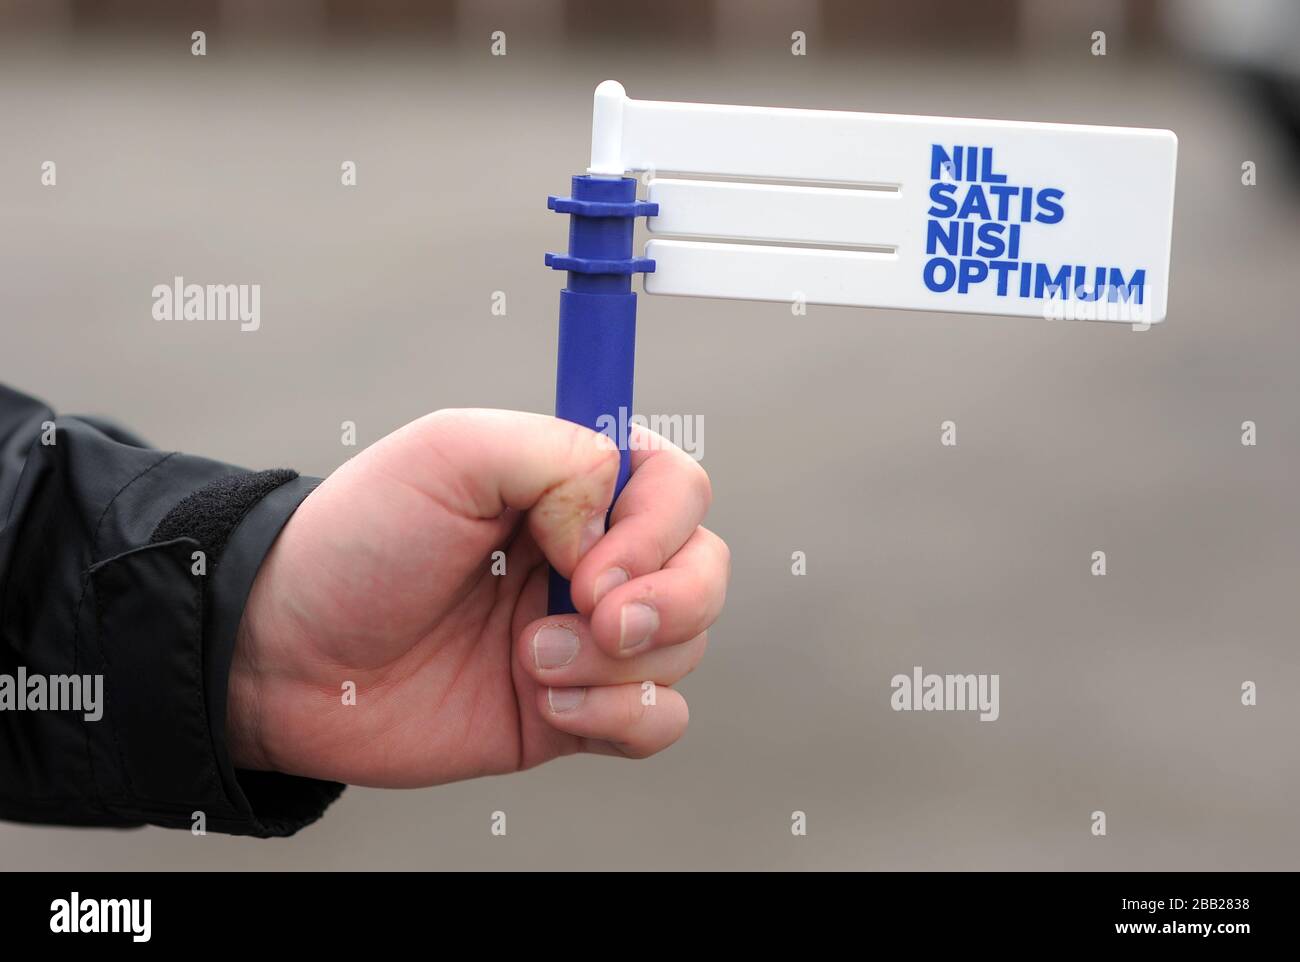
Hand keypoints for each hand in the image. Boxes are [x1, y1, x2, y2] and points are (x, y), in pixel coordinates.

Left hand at [228, 409, 728, 786]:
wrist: (290, 660)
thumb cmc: (354, 546)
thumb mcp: (448, 451)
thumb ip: (557, 455)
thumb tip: (614, 530)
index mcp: (570, 487)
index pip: (678, 487)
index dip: (659, 525)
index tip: (590, 559)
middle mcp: (590, 558)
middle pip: (705, 568)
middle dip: (666, 600)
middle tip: (589, 613)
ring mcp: (586, 638)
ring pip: (686, 646)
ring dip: (616, 661)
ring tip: (528, 659)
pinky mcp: (575, 710)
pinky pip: (659, 721)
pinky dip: (621, 716)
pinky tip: (549, 703)